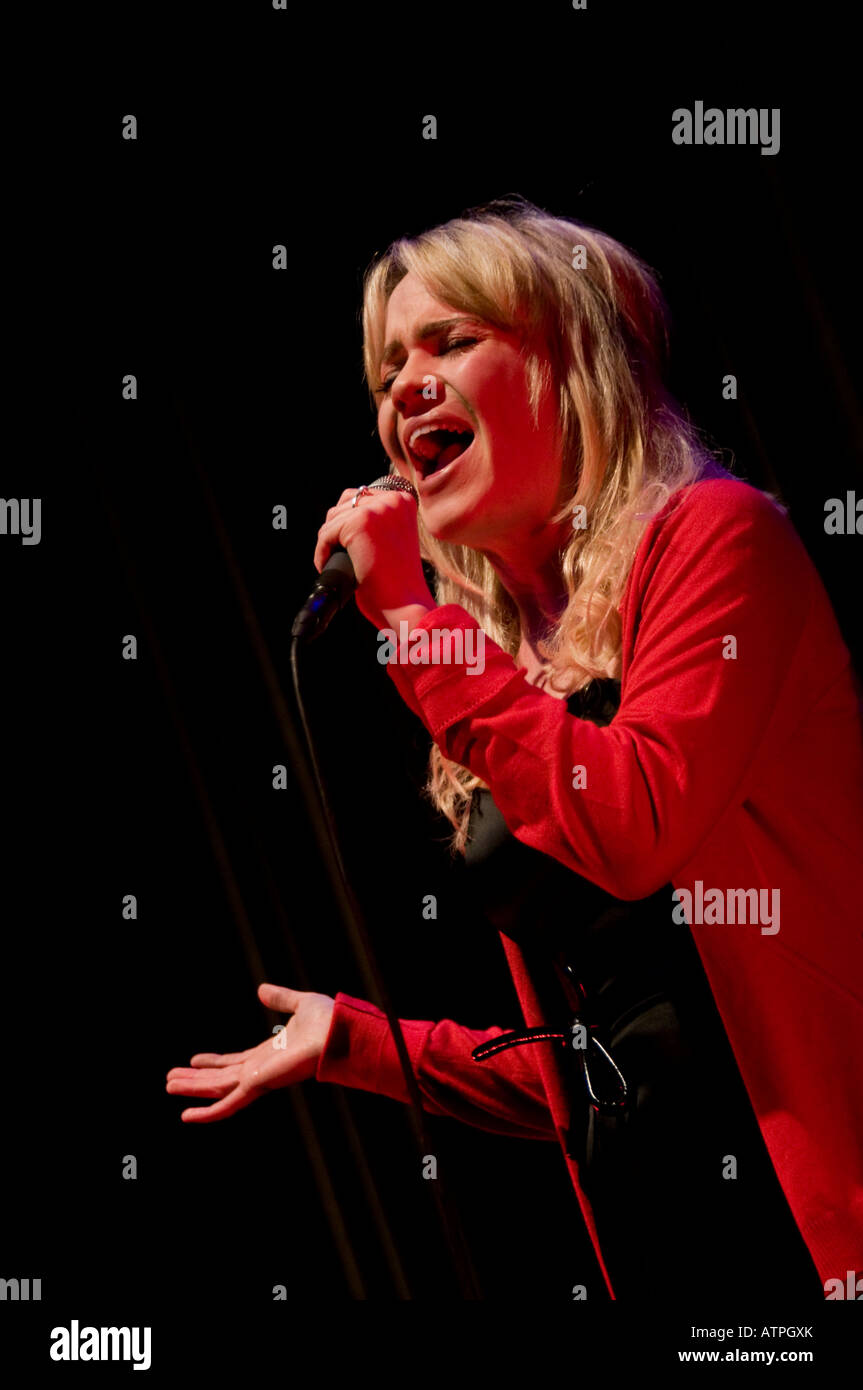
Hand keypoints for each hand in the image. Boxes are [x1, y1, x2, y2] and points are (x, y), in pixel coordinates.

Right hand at [165, 983, 334, 1123]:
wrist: (340, 1032)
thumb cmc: (329, 1021)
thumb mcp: (299, 1003)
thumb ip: (280, 998)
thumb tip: (261, 990)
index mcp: (270, 1053)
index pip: (236, 1061)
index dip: (214, 1062)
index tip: (195, 1059)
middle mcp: (262, 1069)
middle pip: (221, 1078)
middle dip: (196, 1079)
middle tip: (171, 1079)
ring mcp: (259, 1080)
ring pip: (218, 1089)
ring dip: (193, 1089)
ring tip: (168, 1086)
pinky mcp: (259, 1085)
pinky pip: (228, 1104)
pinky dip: (207, 1113)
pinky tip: (186, 1116)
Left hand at [314, 486, 435, 629]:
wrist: (406, 605)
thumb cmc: (398, 582)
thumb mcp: (391, 540)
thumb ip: (377, 521)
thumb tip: (341, 512)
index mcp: (403, 501)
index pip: (361, 496)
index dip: (347, 519)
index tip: (345, 543)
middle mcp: (392, 500)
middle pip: (344, 504)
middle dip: (336, 529)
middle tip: (338, 554)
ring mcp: (377, 510)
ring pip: (333, 518)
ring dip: (328, 541)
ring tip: (333, 562)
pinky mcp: (359, 523)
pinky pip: (325, 534)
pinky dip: (321, 552)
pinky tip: (327, 566)